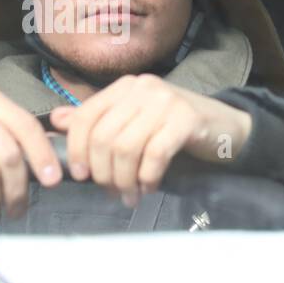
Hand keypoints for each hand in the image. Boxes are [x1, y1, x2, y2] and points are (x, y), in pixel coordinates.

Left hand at [48, 74, 252, 205]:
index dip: (76, 151)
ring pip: (126, 148)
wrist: (226, 127)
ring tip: (130, 195)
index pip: (85, 118)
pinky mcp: (187, 119)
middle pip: (103, 137)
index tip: (82, 176)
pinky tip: (149, 187)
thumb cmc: (174, 128)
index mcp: (124, 87)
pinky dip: (147, 178)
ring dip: (124, 180)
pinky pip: (154, 155)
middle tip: (112, 192)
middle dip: (103, 173)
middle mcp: (142, 88)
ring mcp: (166, 101)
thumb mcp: (133, 121)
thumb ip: (96, 121)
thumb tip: (56, 120)